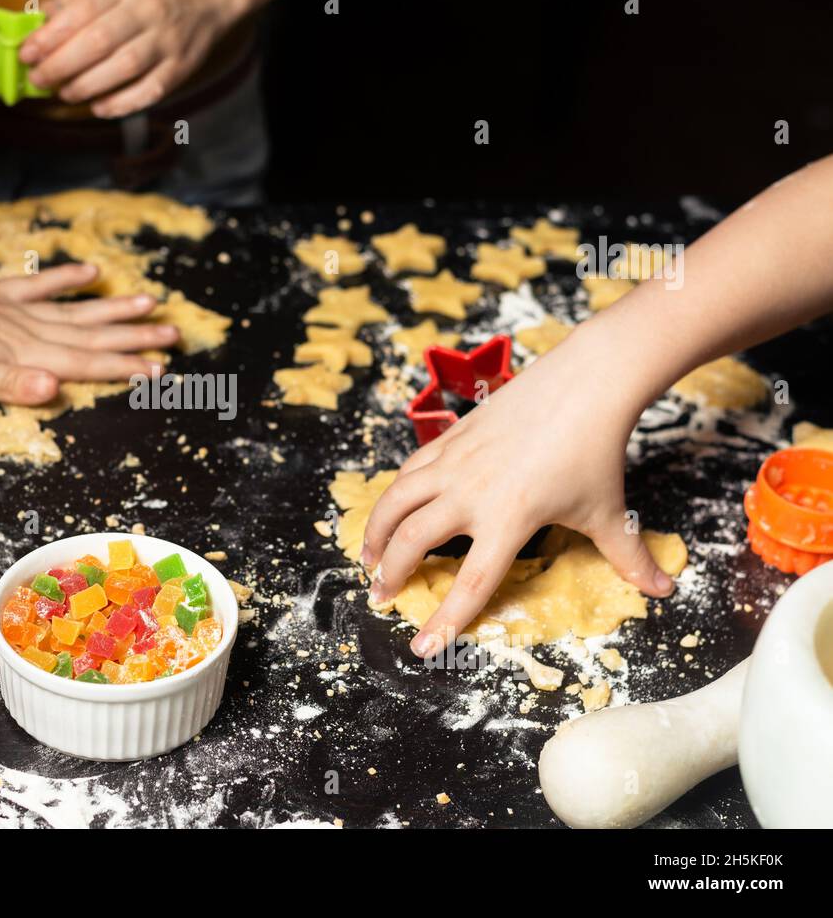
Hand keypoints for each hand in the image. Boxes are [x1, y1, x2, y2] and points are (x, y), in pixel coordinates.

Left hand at [0, 263, 177, 402]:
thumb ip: (11, 383)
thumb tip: (56, 387)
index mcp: (25, 353)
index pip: (84, 363)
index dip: (123, 367)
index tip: (160, 369)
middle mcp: (28, 329)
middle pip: (90, 335)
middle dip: (133, 337)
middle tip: (174, 334)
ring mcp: (13, 308)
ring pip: (74, 310)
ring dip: (112, 309)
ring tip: (148, 300)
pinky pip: (39, 284)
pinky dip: (66, 277)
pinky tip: (90, 271)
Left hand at [21, 0, 241, 117]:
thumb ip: (74, 2)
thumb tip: (34, 24)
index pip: (81, 11)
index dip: (50, 36)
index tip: (27, 53)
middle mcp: (148, 10)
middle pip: (99, 43)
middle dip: (61, 65)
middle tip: (38, 79)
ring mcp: (167, 41)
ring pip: (122, 69)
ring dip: (86, 86)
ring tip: (63, 93)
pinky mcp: (181, 67)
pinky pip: (148, 91)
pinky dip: (120, 103)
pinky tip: (98, 107)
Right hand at [360, 324, 674, 658]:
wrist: (585, 382)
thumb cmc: (597, 450)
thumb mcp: (609, 511)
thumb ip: (628, 556)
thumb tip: (664, 590)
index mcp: (509, 519)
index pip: (470, 582)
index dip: (444, 621)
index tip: (420, 649)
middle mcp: (471, 492)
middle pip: (414, 541)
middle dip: (390, 573)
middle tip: (379, 595)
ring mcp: (456, 461)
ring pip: (397, 501)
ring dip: (376, 532)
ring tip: (368, 556)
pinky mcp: (451, 437)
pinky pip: (409, 471)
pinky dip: (393, 495)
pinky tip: (392, 508)